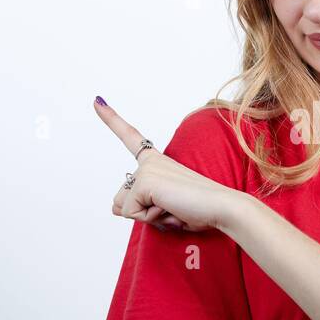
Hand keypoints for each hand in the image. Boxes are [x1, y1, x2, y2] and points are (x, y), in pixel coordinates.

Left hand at [94, 97, 239, 232]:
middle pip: (122, 197)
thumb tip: (114, 207)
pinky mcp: (145, 181)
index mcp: (158, 161)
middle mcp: (150, 161)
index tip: (97, 100)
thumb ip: (138, 205)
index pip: (131, 137)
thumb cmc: (199, 208)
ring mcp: (147, 169)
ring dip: (149, 217)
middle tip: (173, 208)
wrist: (222, 207)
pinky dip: (151, 219)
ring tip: (174, 208)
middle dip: (142, 212)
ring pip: (126, 207)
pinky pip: (132, 212)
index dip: (112, 119)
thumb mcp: (164, 209)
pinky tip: (171, 209)